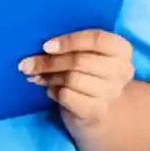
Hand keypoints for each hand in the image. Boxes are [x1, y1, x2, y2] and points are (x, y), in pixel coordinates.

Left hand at [19, 30, 134, 128]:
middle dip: (49, 62)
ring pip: (72, 79)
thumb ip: (74, 46)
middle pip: (80, 61)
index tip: (46, 46)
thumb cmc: (91, 74)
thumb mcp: (90, 55)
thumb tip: (42, 48)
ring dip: (49, 77)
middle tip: (27, 64)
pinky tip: (51, 91)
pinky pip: (67, 96)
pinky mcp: (97, 111)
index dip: (70, 41)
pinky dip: (54, 92)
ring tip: (38, 77)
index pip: (97, 39)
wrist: (103, 111)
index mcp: (121, 49)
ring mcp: (111, 92)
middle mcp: (121, 70)